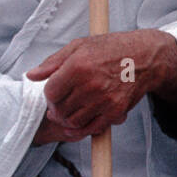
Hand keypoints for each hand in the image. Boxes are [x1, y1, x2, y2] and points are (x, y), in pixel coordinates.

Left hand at [26, 30, 176, 140]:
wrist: (145, 57)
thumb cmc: (111, 48)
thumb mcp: (79, 46)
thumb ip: (52, 63)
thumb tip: (31, 75)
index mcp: (77, 67)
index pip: (50, 93)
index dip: (48, 96)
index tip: (54, 93)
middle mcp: (90, 85)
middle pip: (60, 110)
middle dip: (56, 110)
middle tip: (60, 105)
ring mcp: (104, 100)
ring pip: (73, 122)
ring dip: (67, 120)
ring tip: (70, 112)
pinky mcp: (116, 111)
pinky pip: (92, 128)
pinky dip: (82, 129)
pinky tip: (79, 124)